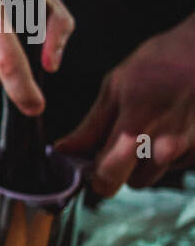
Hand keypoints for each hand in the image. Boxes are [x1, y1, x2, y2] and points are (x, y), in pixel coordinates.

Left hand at [56, 15, 194, 195]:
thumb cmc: (159, 62)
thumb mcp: (115, 87)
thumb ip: (90, 127)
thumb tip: (64, 150)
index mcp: (135, 132)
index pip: (109, 178)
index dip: (98, 178)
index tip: (93, 168)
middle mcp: (165, 148)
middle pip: (135, 182)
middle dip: (126, 168)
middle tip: (122, 142)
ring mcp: (188, 150)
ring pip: (158, 173)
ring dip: (149, 160)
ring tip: (151, 127)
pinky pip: (179, 162)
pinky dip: (172, 151)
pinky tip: (172, 124)